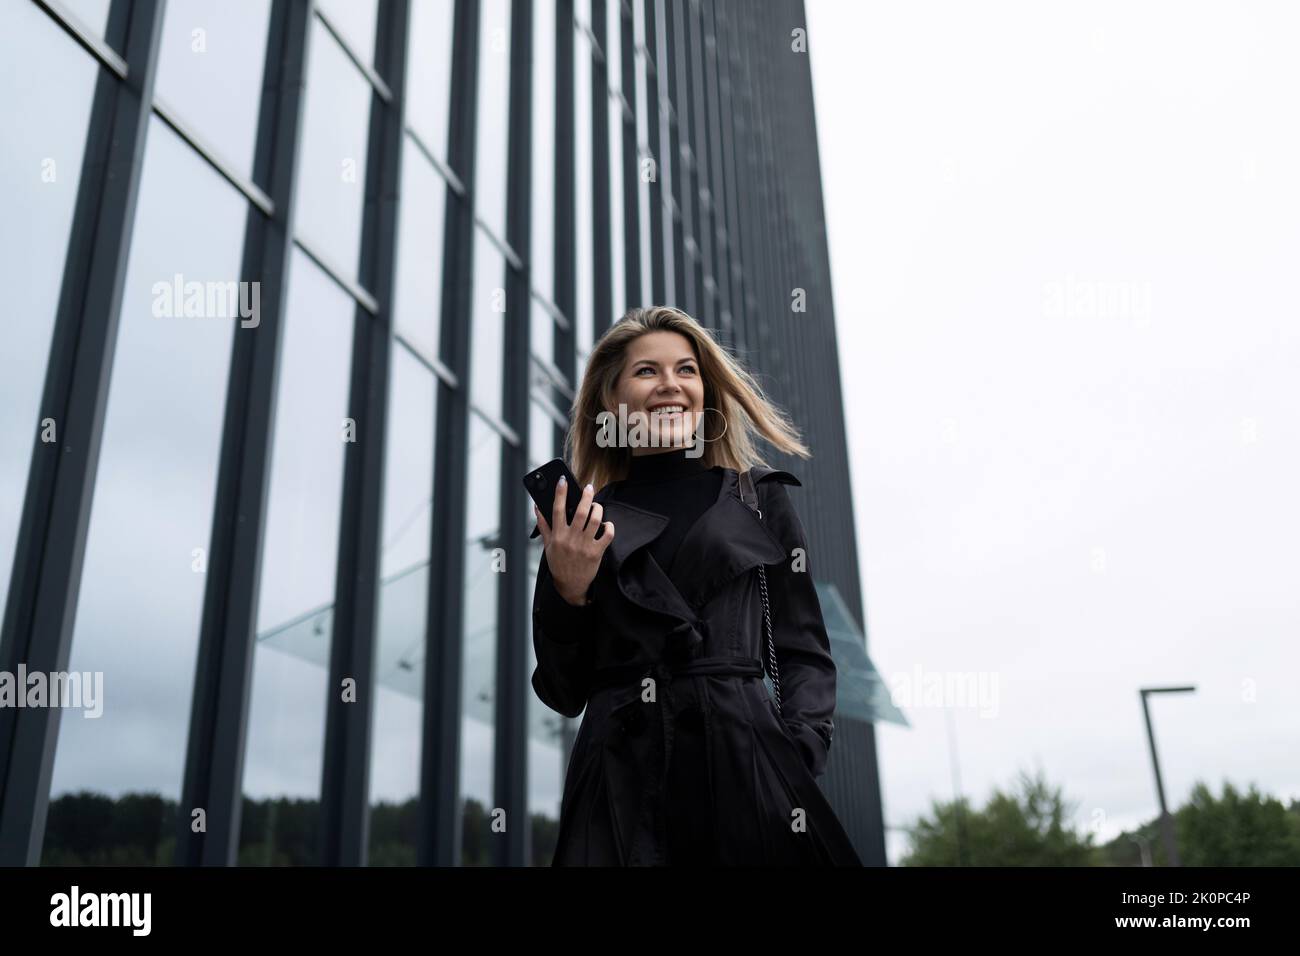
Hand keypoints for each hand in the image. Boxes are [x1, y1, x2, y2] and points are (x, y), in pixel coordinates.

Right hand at [534, 477, 614, 605]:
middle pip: (580, 512)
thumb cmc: (559, 564)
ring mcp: (584, 546)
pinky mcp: (596, 553)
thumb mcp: (548, 545)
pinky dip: (609, 526)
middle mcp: (571, 539)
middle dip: (585, 496)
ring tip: (596, 506)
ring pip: (595, 520)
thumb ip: (543, 525)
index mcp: (558, 535)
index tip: (562, 480)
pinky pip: (607, 535)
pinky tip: (606, 524)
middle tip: (588, 487)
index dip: (560, 493)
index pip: (557, 509)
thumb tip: (537, 508)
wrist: (570, 586)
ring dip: (598, 509)